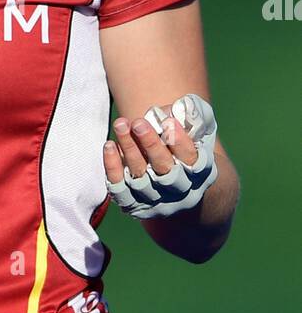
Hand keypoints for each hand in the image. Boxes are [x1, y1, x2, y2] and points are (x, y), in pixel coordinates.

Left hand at [103, 93, 218, 219]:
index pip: (191, 159)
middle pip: (164, 169)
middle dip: (151, 144)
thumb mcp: (202, 134)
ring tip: (121, 125)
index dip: (180, 142)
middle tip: (138, 123)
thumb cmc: (189, 153)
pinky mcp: (133, 204)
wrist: (182, 193)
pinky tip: (109, 145)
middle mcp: (178, 190)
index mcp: (199, 173)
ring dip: (129, 150)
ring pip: (140, 178)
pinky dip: (112, 168)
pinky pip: (120, 189)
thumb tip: (171, 109)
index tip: (168, 121)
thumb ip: (193, 119)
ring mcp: (155, 199)